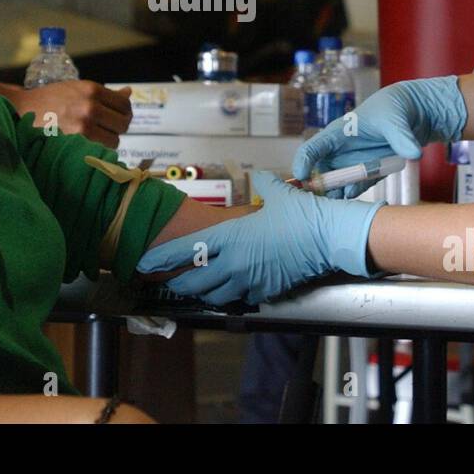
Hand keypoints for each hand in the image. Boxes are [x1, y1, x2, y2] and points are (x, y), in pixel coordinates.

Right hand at [12, 81, 131, 147]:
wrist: (22, 111)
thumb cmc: (51, 99)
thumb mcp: (78, 89)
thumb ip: (105, 94)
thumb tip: (129, 92)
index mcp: (92, 90)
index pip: (125, 105)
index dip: (124, 113)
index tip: (117, 117)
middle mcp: (90, 107)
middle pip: (123, 124)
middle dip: (116, 128)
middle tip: (106, 129)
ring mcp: (83, 127)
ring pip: (114, 141)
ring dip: (106, 141)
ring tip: (93, 137)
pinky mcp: (75, 143)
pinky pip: (100, 151)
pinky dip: (97, 151)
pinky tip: (87, 146)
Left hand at [134, 172, 384, 304]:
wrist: (329, 239)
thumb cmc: (302, 215)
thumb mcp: (278, 193)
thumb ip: (262, 184)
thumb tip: (260, 177)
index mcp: (230, 236)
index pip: (186, 251)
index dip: (161, 259)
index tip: (144, 264)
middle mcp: (234, 262)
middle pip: (192, 282)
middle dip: (175, 283)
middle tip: (167, 280)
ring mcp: (250, 279)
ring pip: (213, 295)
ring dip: (201, 291)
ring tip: (196, 285)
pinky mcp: (266, 291)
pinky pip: (239, 297)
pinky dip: (229, 294)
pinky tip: (230, 286)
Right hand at [293, 76, 467, 197]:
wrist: (412, 113)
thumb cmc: (394, 108)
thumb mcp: (396, 120)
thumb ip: (401, 137)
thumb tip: (413, 154)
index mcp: (338, 133)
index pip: (313, 148)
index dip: (304, 162)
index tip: (301, 177)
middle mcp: (342, 151)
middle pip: (321, 173)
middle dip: (317, 188)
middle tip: (319, 200)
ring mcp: (354, 164)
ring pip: (337, 184)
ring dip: (335, 195)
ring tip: (335, 206)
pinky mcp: (369, 173)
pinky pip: (357, 187)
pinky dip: (353, 195)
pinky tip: (352, 198)